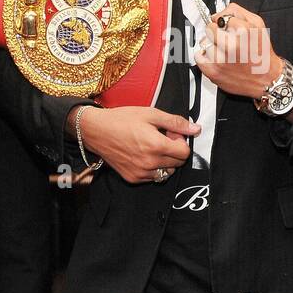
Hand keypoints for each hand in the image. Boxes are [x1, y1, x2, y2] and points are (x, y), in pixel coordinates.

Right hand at [79, 105, 197, 183]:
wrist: (96, 131)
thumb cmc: (122, 120)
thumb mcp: (151, 114)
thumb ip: (175, 122)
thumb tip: (196, 129)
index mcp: (156, 145)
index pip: (185, 153)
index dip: (180, 141)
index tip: (171, 134)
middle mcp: (149, 162)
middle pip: (178, 163)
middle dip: (174, 150)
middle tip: (161, 137)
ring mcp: (141, 173)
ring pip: (167, 172)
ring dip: (165, 161)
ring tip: (152, 147)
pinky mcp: (133, 178)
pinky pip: (153, 177)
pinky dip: (154, 168)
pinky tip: (143, 154)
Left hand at [195, 3, 281, 99]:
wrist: (266, 79)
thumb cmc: (262, 54)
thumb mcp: (258, 25)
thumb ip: (238, 13)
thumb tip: (219, 14)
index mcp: (243, 32)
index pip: (220, 17)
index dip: (224, 21)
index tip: (227, 27)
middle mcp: (231, 45)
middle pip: (209, 28)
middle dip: (216, 31)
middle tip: (226, 39)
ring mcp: (220, 59)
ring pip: (205, 42)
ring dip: (213, 45)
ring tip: (225, 51)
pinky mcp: (213, 71)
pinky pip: (198, 56)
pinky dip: (205, 56)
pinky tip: (218, 58)